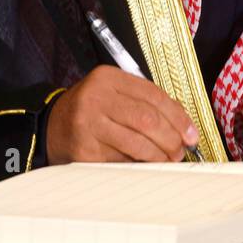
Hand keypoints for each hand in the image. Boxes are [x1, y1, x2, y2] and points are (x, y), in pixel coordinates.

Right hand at [46, 66, 197, 163]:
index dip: (178, 117)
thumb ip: (144, 102)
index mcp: (107, 78)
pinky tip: (146, 164)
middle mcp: (95, 98)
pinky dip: (139, 164)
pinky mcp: (84, 151)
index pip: (153, 95)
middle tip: (180, 150)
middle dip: (171, 138)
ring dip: (159, 156)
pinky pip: (122, 160)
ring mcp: (88, 125)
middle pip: (147, 119)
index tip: (191, 134)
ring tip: (168, 159)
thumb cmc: (91, 110)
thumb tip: (183, 126)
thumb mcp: (113, 93)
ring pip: (137, 143)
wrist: (52, 126)